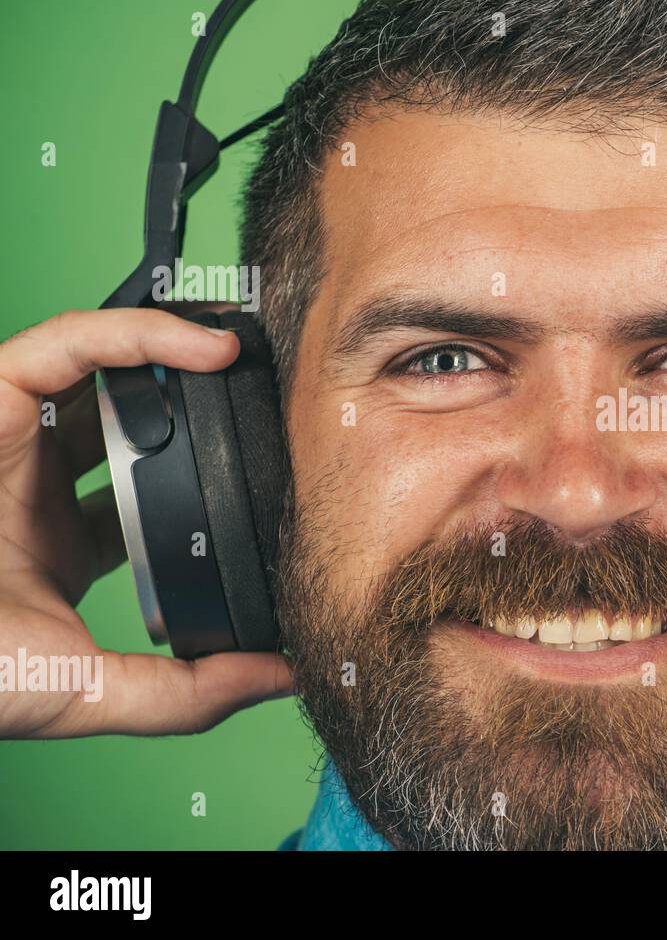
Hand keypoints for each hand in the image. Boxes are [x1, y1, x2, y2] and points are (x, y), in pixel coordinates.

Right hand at [0, 308, 293, 738]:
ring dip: (182, 351)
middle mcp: (38, 482)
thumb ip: (185, 691)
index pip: (150, 494)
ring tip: (256, 355)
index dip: (214, 479)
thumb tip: (281, 676)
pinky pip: (70, 341)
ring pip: (107, 366)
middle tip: (276, 396)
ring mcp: (11, 436)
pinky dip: (140, 332)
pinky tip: (209, 346)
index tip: (282, 474)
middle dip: (204, 403)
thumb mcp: (86, 691)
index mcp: (60, 543)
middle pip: (135, 420)